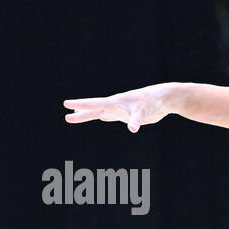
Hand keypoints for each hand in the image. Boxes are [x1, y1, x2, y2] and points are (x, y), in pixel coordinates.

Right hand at [63, 82, 178, 132]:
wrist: (162, 99)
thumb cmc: (152, 103)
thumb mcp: (143, 112)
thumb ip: (136, 119)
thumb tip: (133, 128)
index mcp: (115, 103)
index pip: (94, 104)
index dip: (80, 104)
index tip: (66, 103)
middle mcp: (115, 106)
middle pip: (94, 110)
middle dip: (81, 114)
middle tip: (66, 117)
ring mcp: (121, 110)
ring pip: (101, 113)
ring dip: (89, 115)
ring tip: (75, 115)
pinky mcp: (127, 114)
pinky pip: (113, 116)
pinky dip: (105, 117)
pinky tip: (102, 118)